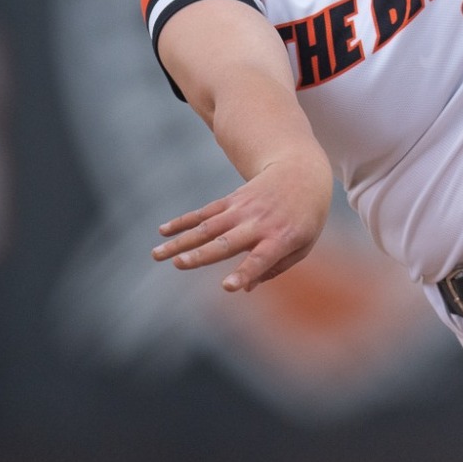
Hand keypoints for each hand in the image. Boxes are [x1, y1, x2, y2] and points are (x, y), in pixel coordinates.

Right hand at [151, 154, 331, 291]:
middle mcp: (259, 223)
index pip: (261, 259)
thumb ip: (275, 268)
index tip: (228, 286)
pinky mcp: (231, 200)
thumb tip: (246, 289)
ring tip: (157, 254)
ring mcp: (242, 210)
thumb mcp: (302, 245)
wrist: (302, 172)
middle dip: (201, 255)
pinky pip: (204, 213)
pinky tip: (163, 232)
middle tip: (178, 265)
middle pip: (226, 242)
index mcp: (281, 238)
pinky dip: (183, 222)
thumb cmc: (305, 217)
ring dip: (181, 241)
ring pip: (207, 228)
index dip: (245, 273)